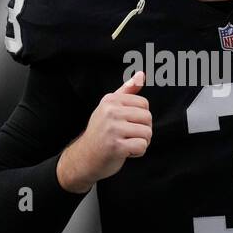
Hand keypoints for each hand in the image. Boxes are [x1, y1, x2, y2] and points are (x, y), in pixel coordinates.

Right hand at [56, 72, 151, 192]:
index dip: (140, 118)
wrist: (84, 158)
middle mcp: (110, 112)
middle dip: (142, 131)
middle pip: (148, 118)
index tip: (126, 124)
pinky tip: (125, 152)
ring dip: (141, 142)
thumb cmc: (101, 132)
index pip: (144, 104)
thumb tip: (142, 74)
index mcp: (110, 100)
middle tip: (126, 136)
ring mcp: (112, 129)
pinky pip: (142, 146)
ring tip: (125, 144)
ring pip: (147, 133)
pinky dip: (137, 153)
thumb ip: (127, 91)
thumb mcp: (110, 107)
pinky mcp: (115, 146)